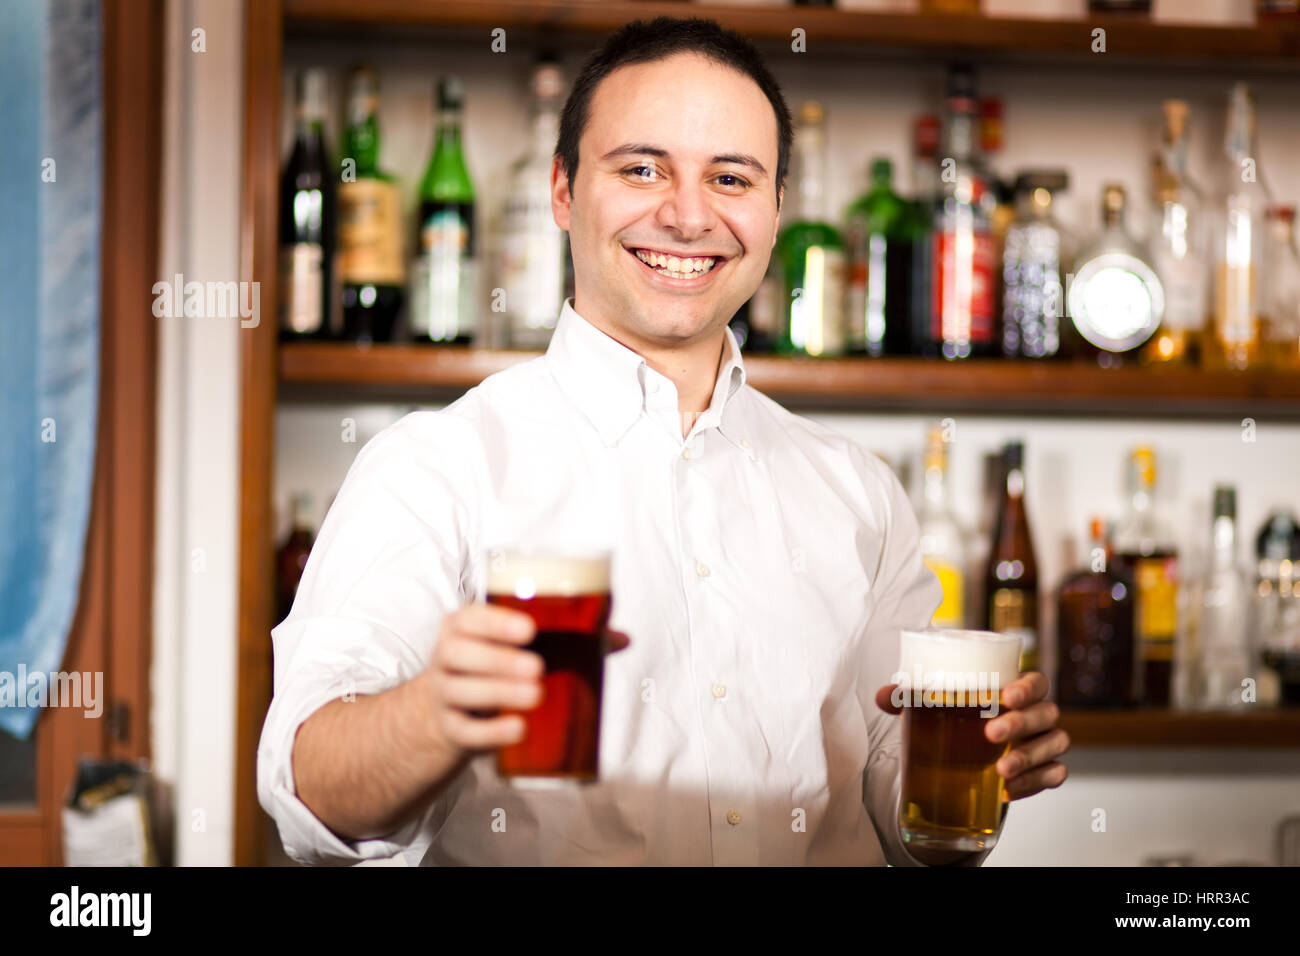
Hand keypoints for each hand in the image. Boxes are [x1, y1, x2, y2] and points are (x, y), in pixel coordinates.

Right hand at [420, 603, 629, 762]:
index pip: (470, 618)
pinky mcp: (451, 730)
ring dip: (497, 693)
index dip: (496, 623)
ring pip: (460, 692)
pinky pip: (464, 732)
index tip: (530, 630)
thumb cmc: (497, 664)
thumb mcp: (522, 647)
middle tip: (538, 669)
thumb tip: (622, 638)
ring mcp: (444, 696)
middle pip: (460, 654)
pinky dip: (490, 733)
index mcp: (463, 627)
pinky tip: (518, 730)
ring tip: (535, 695)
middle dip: (499, 661)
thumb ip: (569, 638)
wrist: (451, 710)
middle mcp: (447, 657)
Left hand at [874, 670, 1069, 801]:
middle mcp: (1037, 715)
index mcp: (1016, 691)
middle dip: (1021, 723)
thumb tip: (884, 697)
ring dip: (1029, 757)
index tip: (1007, 696)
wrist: (970, 756)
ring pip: (1054, 744)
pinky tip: (1010, 789)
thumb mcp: (934, 707)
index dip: (1028, 687)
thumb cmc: (958, 719)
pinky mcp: (1044, 771)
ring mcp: (1044, 743)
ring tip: (1000, 770)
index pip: (1036, 682)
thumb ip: (909, 698)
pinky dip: (1035, 783)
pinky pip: (1054, 776)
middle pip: (1045, 713)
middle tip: (991, 733)